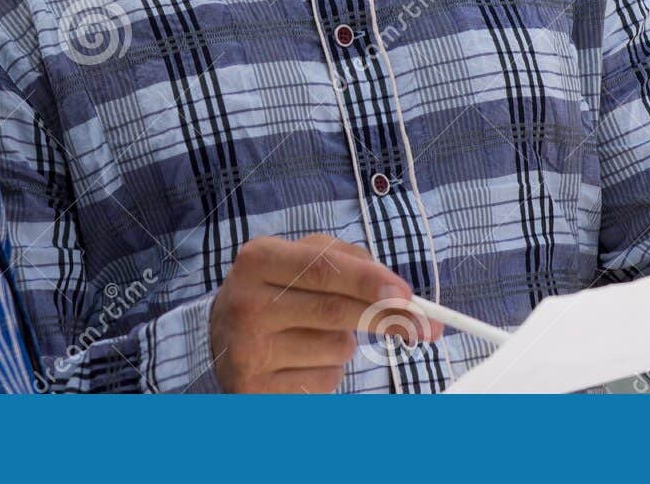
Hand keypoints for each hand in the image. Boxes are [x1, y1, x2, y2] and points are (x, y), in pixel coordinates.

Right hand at [209, 234, 441, 392]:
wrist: (225, 337)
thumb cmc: (279, 291)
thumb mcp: (301, 260)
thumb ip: (350, 263)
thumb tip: (403, 295)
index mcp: (258, 259)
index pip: (323, 268)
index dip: (369, 281)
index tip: (407, 295)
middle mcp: (246, 303)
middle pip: (335, 310)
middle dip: (387, 318)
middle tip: (424, 327)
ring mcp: (247, 350)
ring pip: (337, 347)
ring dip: (346, 342)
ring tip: (314, 333)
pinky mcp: (256, 389)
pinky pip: (325, 379)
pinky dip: (330, 370)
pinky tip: (301, 360)